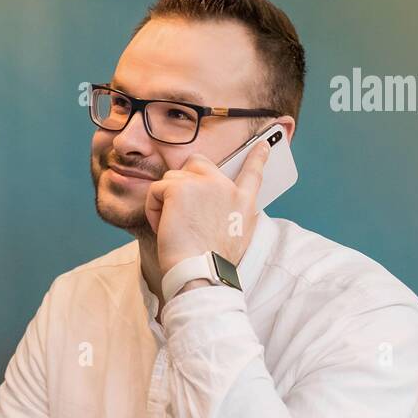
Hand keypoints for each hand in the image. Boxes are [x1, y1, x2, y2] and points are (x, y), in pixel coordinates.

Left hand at [145, 138, 269, 273]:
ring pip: (172, 178)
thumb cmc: (212, 263)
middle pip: (198, 162)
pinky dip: (153, 208)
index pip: (253, 172)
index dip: (258, 156)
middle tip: (179, 206)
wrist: (201, 272)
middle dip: (183, 180)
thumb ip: (232, 214)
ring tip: (173, 226)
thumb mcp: (237, 237)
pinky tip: (163, 226)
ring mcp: (203, 184)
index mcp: (243, 202)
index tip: (263, 144)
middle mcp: (225, 187)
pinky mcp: (179, 189)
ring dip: (165, 201)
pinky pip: (156, 189)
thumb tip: (222, 208)